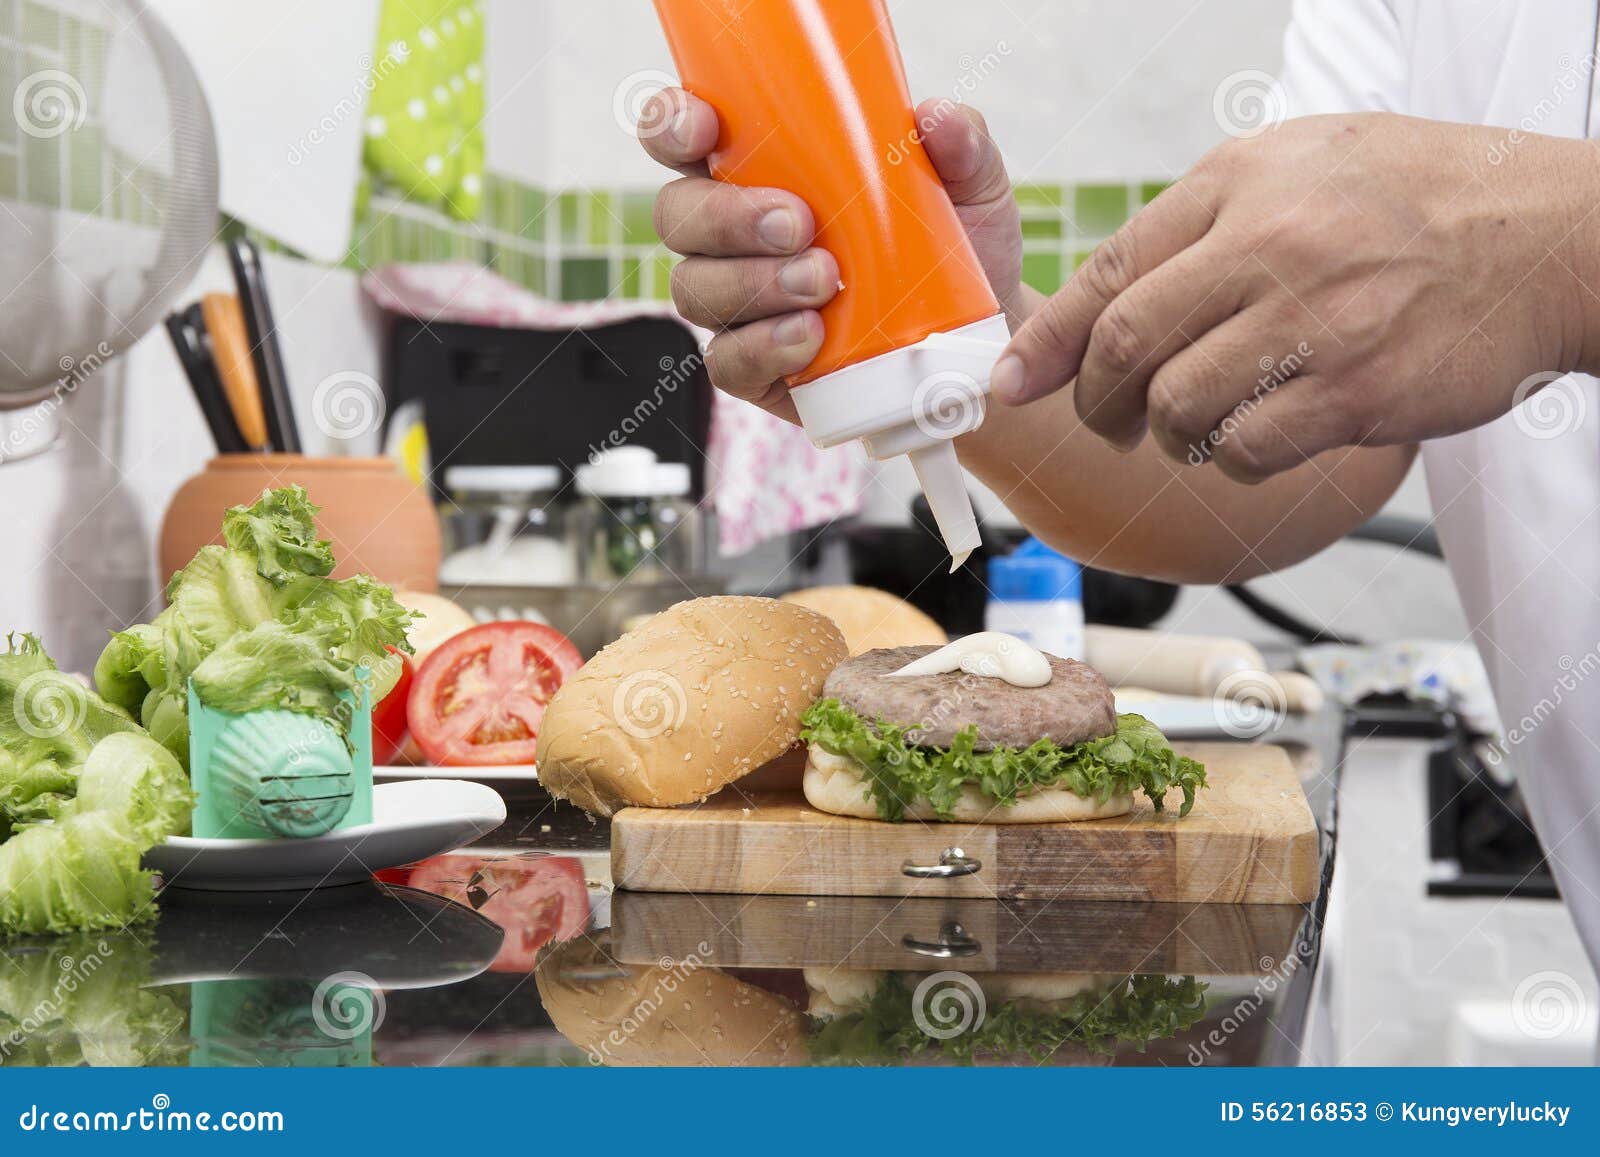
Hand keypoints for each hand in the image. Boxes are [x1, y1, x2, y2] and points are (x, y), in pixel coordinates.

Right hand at [641, 89, 1024, 421]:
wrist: (969, 346)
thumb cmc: (950, 253)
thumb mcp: (969, 188)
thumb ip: (959, 144)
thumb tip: (936, 117)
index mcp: (760, 170)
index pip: (685, 137)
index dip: (671, 125)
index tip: (704, 128)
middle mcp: (733, 236)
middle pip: (677, 214)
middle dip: (726, 217)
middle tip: (798, 224)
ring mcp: (738, 304)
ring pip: (693, 288)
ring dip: (752, 283)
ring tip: (823, 283)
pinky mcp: (753, 368)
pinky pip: (727, 361)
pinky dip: (763, 346)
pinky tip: (809, 337)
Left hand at [992, 113, 1599, 480]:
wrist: (1548, 240)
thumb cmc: (1416, 200)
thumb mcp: (1301, 165)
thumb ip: (1201, 221)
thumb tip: (1108, 297)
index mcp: (1243, 183)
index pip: (1112, 270)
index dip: (1048, 340)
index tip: (1011, 381)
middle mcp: (1270, 247)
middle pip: (1127, 348)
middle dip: (1095, 399)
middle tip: (1106, 415)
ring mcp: (1314, 324)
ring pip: (1178, 410)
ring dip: (1172, 431)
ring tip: (1203, 416)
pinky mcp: (1354, 395)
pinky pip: (1244, 451)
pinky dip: (1233, 456)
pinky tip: (1261, 432)